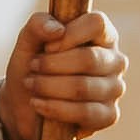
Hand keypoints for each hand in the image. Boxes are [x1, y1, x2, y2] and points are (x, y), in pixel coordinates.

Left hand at [0, 9, 126, 139]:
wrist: (24, 104)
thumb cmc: (33, 67)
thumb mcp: (28, 41)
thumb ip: (38, 25)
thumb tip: (57, 29)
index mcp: (102, 34)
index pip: (97, 24)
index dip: (70, 34)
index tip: (47, 47)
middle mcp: (114, 60)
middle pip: (90, 58)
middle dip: (52, 65)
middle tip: (33, 67)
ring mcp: (114, 89)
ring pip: (83, 87)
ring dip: (49, 87)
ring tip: (31, 85)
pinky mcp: (109, 115)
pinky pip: (85, 113)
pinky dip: (56, 109)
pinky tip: (39, 104)